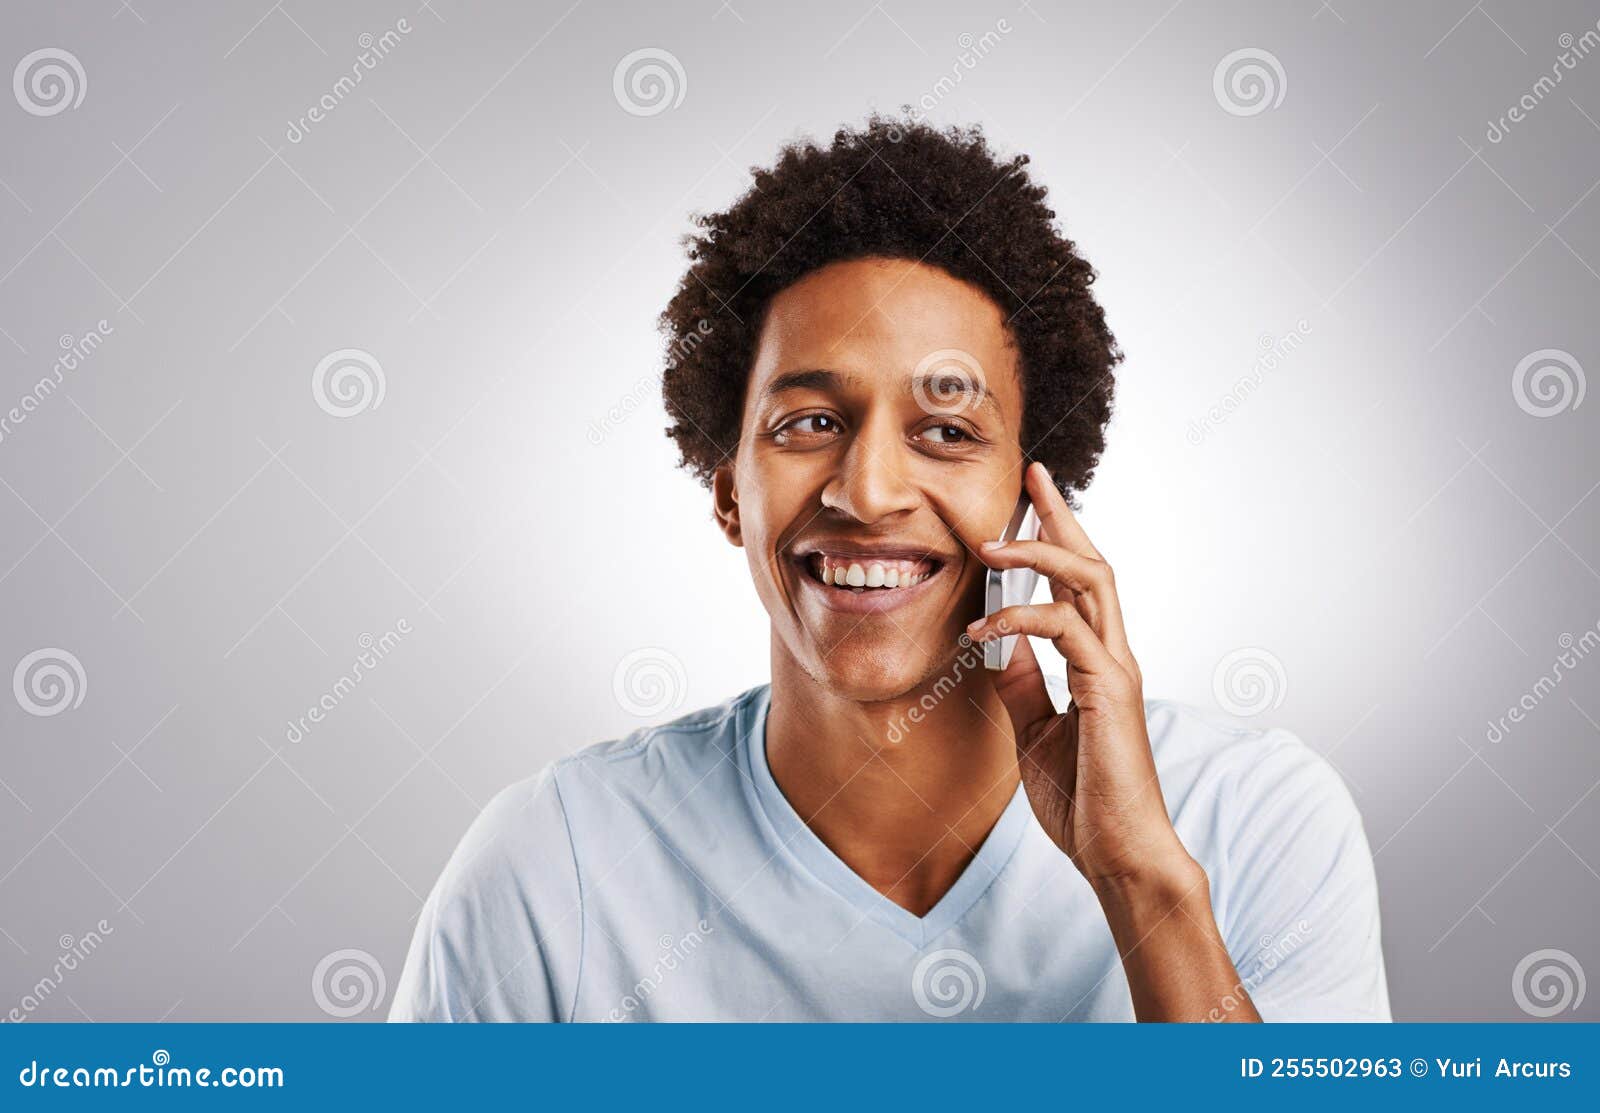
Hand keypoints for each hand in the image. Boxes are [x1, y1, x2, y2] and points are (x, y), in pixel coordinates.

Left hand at [966, 462, 1197, 893]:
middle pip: (1094, 563)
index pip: (1079, 584)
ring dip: (1040, 551)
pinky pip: (1066, 629)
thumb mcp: (1035, 732)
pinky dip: (1021, 617)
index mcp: (1098, 663)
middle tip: (1031, 475)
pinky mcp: (1110, 690)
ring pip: (1091, 581)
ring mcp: (1117, 670)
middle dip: (1062, 515)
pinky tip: (984, 626)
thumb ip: (1021, 684)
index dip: (1056, 539)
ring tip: (989, 541)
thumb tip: (996, 643)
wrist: (1117, 855)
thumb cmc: (1083, 802)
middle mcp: (1114, 656)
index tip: (1026, 502)